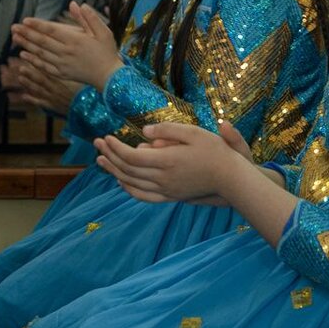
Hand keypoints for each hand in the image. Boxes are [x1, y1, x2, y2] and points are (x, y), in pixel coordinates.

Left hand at [11, 2, 122, 87]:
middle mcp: (66, 52)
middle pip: (42, 41)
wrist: (109, 76)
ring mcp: (63, 64)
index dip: (37, 25)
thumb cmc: (107, 51)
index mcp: (76, 40)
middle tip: (13, 27)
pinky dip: (32, 60)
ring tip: (15, 38)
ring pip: (40, 53)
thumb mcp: (103, 31)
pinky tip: (24, 55)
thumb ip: (89, 17)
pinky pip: (43, 66)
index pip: (52, 30)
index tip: (25, 20)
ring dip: (26, 45)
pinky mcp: (62, 73)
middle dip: (27, 34)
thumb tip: (75, 4)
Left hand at [16, 57, 83, 113]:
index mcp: (62, 80)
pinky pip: (40, 102)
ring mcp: (52, 97)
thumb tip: (74, 56)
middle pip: (40, 79)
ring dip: (28, 83)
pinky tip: (23, 96)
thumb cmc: (87, 92)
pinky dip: (31, 99)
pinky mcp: (53, 106)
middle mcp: (55, 88)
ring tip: (19, 77)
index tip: (30, 58)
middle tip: (19, 66)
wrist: (88, 109)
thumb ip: (74, 68)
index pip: (48, 69)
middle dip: (29, 72)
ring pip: (38, 89)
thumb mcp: (82, 77)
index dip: (38, 63)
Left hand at [93, 122, 243, 202]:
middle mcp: (163, 179)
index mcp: (166, 161)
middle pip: (127, 169)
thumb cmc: (216, 151)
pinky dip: (128, 189)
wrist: (231, 179)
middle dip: (110, 156)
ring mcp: (166, 190)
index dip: (115, 147)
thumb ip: (167, 131)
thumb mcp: (194, 132)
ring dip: (114, 172)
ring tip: (101, 161)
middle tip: (97, 143)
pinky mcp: (171, 196)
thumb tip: (143, 133)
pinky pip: (144, 196)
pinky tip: (122, 182)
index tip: (105, 137)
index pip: (131, 156)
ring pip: (132, 183)